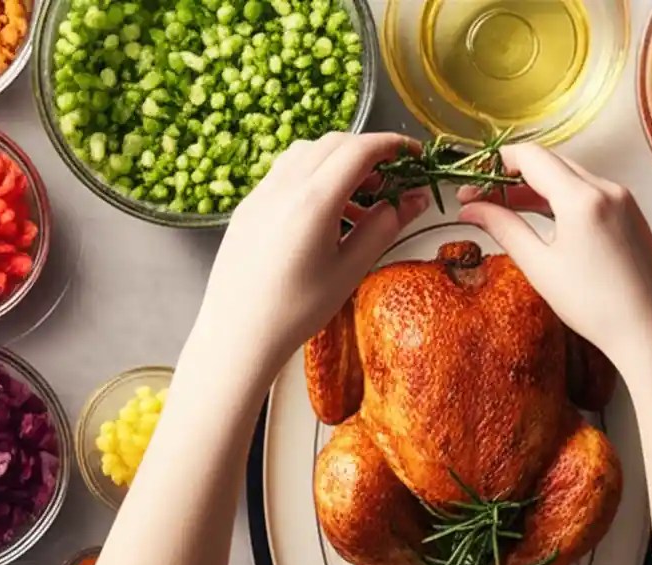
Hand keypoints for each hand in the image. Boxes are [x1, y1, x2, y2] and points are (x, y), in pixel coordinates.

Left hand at [191, 132, 428, 379]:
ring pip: (306, 153)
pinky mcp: (247, 206)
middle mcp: (283, 186)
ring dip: (338, 162)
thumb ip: (384, 226)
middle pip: (333, 143)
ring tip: (357, 200)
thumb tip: (415, 198)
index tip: (414, 155)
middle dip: (367, 151)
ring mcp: (260, 193)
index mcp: (313, 200)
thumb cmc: (297, 310)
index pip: (360, 150)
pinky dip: (313, 176)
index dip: (392, 145)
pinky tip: (324, 214)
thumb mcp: (350, 269)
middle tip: (390, 180)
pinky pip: (285, 173)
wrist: (237, 333)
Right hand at [459, 143, 651, 368]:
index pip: (531, 156)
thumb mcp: (540, 266)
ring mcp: (623, 198)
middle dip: (512, 176)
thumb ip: (504, 228)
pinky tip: (544, 220)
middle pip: (550, 162)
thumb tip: (470, 209)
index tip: (472, 184)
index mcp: (582, 197)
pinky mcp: (631, 213)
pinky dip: (561, 198)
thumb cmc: (593, 304)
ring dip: (536, 187)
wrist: (650, 330)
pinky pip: (589, 192)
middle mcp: (606, 187)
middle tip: (482, 199)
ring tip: (506, 210)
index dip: (495, 164)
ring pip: (570, 176)